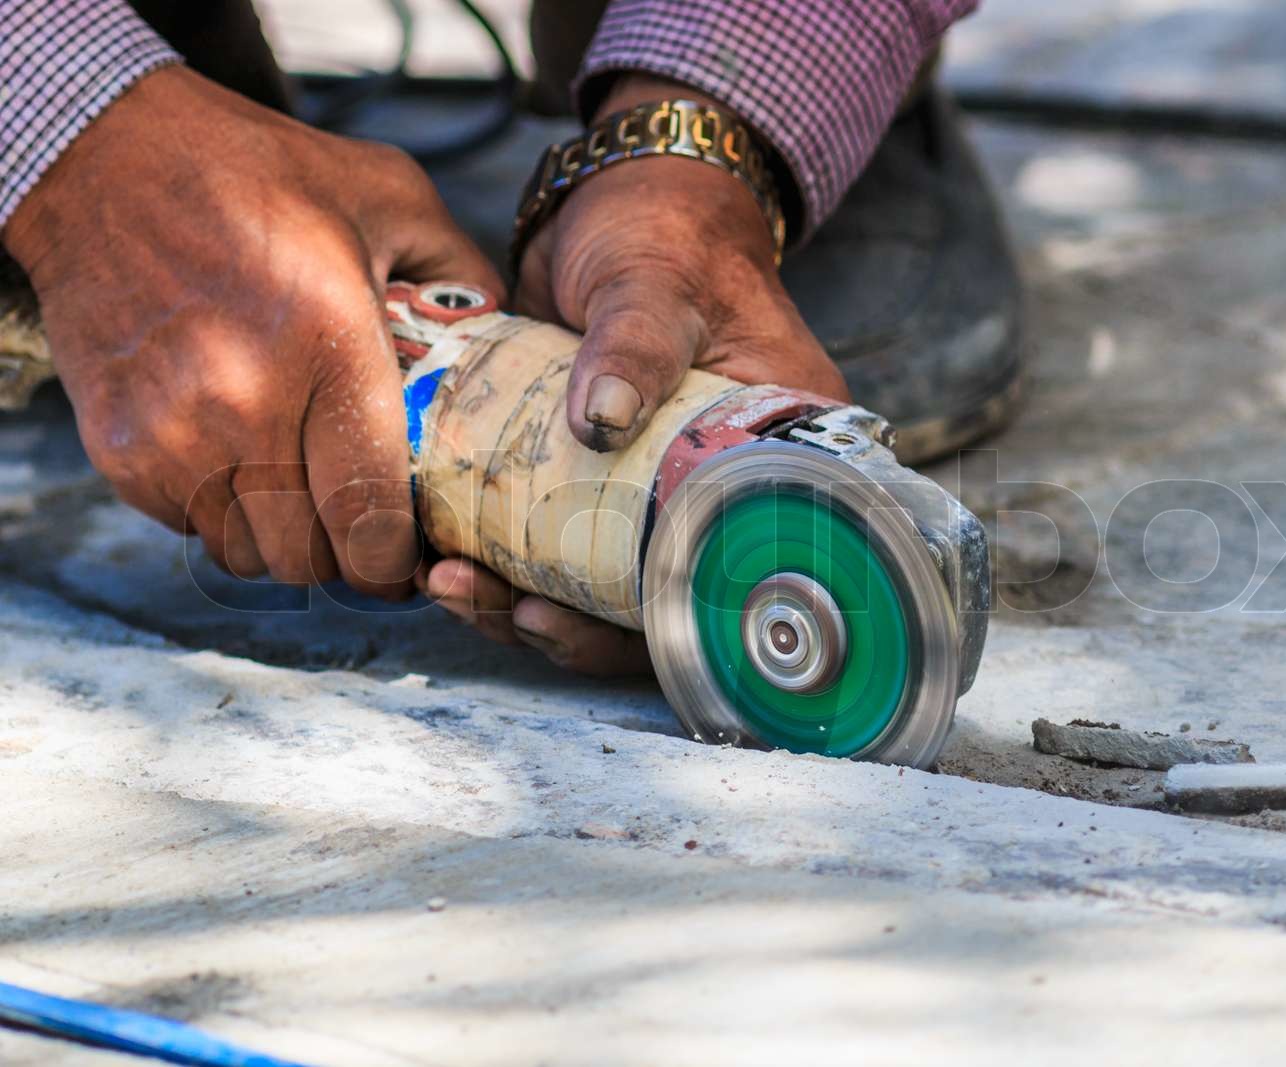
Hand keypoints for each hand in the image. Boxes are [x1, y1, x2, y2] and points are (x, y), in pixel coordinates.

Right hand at [3, 66, 503, 597]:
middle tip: (363, 516)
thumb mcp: (389, 197)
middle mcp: (244, 404)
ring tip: (304, 483)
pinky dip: (222, 510)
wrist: (108, 158)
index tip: (411, 549)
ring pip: (249, 555)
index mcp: (327, 348)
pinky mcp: (120, 448)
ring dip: (285, 536)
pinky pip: (190, 525)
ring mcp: (172, 434)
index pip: (369, 520)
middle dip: (347, 553)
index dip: (397, 560)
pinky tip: (241, 453)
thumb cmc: (257, 178)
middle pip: (312, 560)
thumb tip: (509, 338)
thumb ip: (464, 273)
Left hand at [426, 75, 846, 673]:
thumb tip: (603, 418)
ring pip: (600, 590)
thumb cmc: (666, 233)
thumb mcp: (656, 281)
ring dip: (522, 602)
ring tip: (452, 582)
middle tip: (505, 610)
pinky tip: (443, 558)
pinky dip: (500, 564)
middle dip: (578, 625)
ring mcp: (653, 496)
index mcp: (776, 458)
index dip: (670, 617)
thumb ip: (636, 342)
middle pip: (665, 599)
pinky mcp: (593, 488)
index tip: (592, 615)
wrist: (614, 207)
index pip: (742, 569)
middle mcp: (722, 493)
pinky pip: (553, 550)